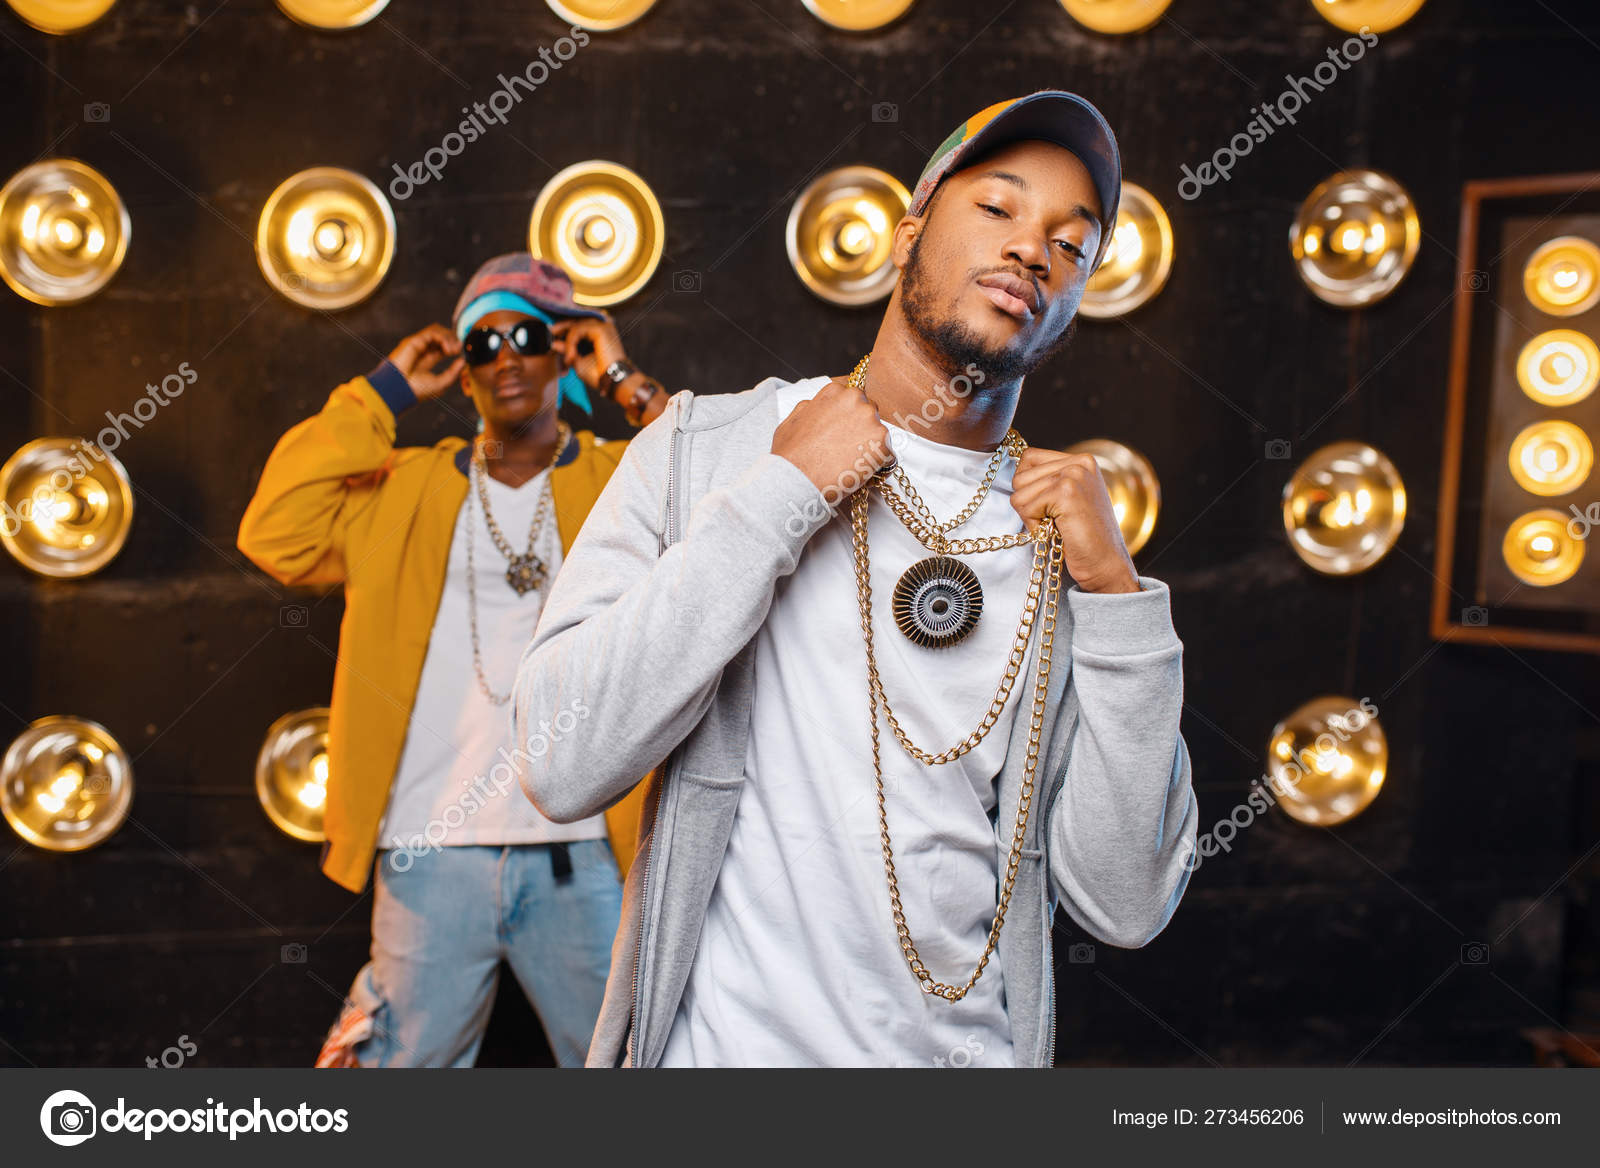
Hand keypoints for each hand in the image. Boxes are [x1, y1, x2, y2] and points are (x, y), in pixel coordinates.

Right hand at [386, 324, 462, 400]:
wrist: (400, 391)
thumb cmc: (417, 391)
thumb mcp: (441, 383)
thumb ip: (453, 372)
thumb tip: (463, 360)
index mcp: (427, 359)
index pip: (443, 346)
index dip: (455, 346)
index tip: (462, 353)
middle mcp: (422, 350)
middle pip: (441, 336)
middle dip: (453, 340)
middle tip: (458, 350)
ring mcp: (417, 344)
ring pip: (437, 331)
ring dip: (449, 338)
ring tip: (452, 351)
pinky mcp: (414, 341)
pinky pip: (432, 332)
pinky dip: (443, 338)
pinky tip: (447, 349)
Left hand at [550, 314, 625, 391]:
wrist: (613, 382)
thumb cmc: (599, 375)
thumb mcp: (577, 361)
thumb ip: (567, 350)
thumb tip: (554, 342)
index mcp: (598, 332)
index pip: (578, 322)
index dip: (564, 326)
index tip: (553, 334)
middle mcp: (602, 325)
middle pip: (576, 319)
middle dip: (561, 326)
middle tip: (551, 332)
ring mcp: (602, 325)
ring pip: (575, 325)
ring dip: (567, 342)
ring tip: (568, 360)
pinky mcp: (600, 329)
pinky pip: (577, 330)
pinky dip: (571, 343)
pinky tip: (571, 357)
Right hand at [771, 375, 894, 498]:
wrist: (797, 480)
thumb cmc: (791, 455)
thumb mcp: (792, 420)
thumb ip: (811, 407)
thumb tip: (818, 407)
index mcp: (835, 392)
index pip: (852, 398)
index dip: (848, 417)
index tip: (843, 430)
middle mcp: (855, 400)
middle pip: (869, 412)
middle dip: (862, 428)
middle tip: (848, 448)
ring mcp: (871, 420)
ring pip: (879, 432)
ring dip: (870, 446)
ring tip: (852, 462)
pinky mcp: (882, 442)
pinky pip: (888, 454)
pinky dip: (879, 464)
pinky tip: (861, 471)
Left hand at [1009, 448, 1138, 593]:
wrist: (1106, 564)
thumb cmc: (1084, 537)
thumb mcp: (1070, 498)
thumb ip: (1049, 480)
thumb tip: (1016, 474)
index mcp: (1081, 460)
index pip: (1028, 458)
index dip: (1028, 487)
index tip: (1048, 506)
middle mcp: (1080, 462)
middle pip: (1020, 475)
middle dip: (1029, 503)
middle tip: (1055, 520)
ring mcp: (1074, 475)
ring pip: (1019, 492)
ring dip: (1031, 516)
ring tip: (1057, 525)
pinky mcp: (1066, 493)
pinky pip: (1025, 507)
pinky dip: (1035, 525)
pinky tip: (1057, 531)